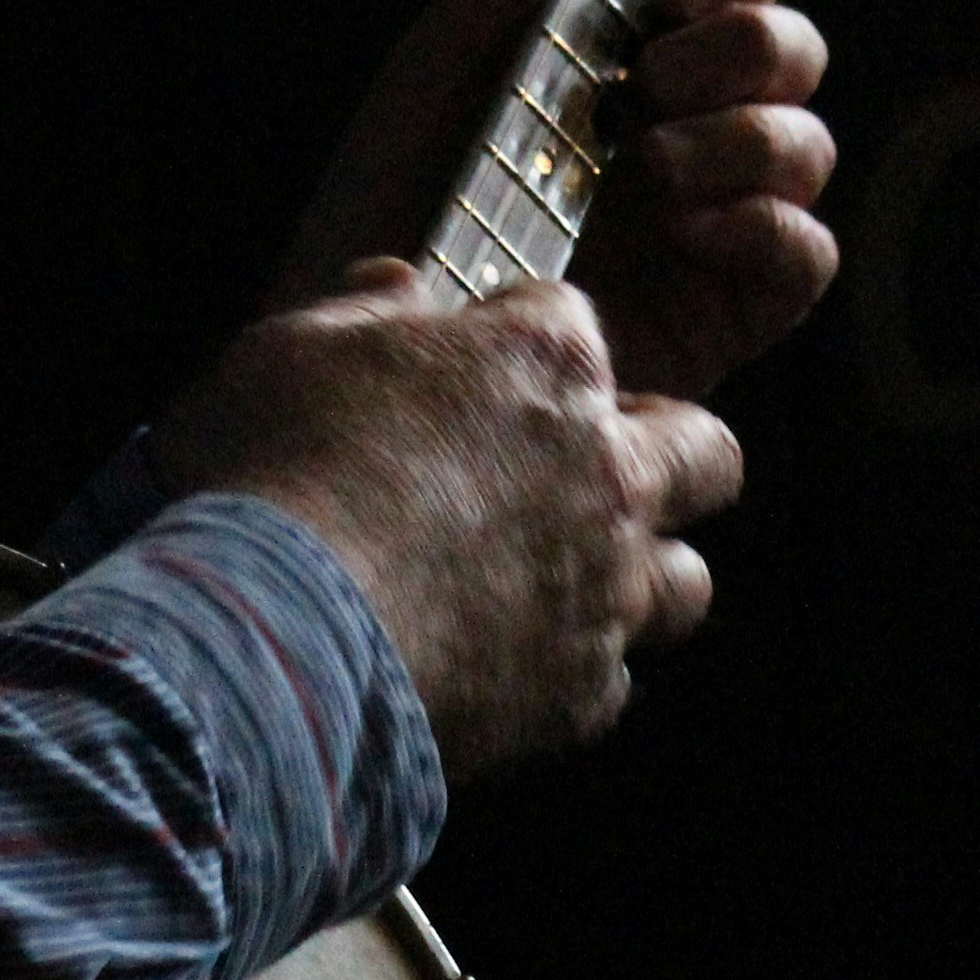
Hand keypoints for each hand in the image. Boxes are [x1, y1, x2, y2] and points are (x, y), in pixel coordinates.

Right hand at [155, 265, 742, 778]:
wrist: (280, 638)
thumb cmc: (278, 474)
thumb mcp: (294, 350)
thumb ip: (363, 311)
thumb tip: (397, 285)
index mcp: (546, 365)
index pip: (569, 319)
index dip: (515, 336)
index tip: (469, 366)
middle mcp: (606, 475)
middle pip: (702, 451)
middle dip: (662, 448)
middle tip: (591, 463)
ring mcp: (604, 591)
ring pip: (686, 581)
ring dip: (644, 572)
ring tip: (576, 578)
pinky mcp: (577, 694)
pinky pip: (612, 683)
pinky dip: (573, 671)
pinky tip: (515, 665)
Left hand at [278, 0, 837, 399]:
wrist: (378, 346)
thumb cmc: (390, 201)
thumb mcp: (446, 56)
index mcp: (626, 65)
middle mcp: (683, 136)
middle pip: (793, 56)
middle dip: (747, 47)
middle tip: (653, 78)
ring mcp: (709, 227)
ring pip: (809, 148)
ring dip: (747, 134)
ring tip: (649, 164)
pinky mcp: (724, 315)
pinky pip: (806, 255)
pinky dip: (767, 225)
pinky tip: (690, 227)